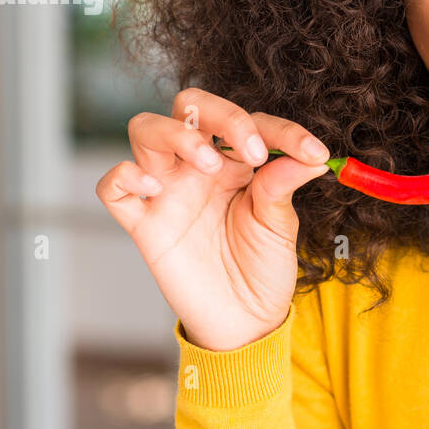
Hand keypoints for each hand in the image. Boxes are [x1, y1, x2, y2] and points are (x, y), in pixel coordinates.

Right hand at [96, 88, 330, 351]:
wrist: (244, 321)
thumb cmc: (262, 269)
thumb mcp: (280, 225)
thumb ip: (283, 186)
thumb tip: (311, 155)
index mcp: (237, 161)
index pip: (252, 123)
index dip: (284, 132)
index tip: (315, 153)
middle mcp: (198, 166)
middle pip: (190, 106)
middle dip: (222, 114)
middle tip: (253, 152)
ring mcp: (167, 190)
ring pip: (145, 129)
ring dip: (177, 135)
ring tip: (209, 166)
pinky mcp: (143, 223)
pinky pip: (113, 185)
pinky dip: (125, 175)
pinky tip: (155, 189)